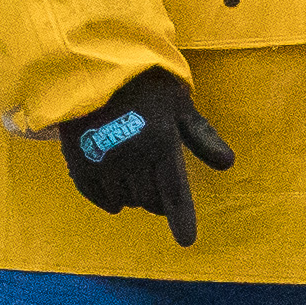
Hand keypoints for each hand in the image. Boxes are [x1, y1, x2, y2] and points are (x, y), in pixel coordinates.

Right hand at [62, 66, 231, 243]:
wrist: (93, 62)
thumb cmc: (144, 81)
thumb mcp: (179, 102)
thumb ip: (200, 135)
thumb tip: (227, 163)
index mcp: (161, 141)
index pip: (175, 191)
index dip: (182, 218)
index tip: (186, 241)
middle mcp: (132, 155)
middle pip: (148, 199)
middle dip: (156, 199)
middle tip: (156, 185)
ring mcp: (102, 159)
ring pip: (123, 200)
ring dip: (132, 197)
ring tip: (132, 177)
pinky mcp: (78, 160)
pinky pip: (96, 196)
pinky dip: (107, 199)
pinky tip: (112, 193)